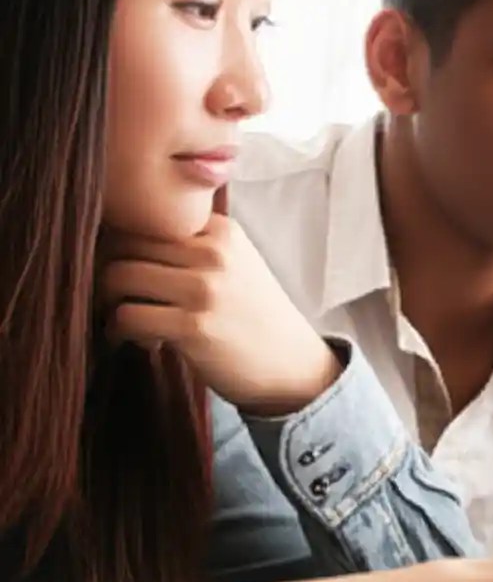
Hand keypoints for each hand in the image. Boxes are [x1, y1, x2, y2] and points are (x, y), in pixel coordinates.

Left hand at [100, 187, 338, 413]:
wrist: (290, 363)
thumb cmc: (253, 315)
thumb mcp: (236, 263)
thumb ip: (193, 244)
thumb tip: (122, 238)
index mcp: (223, 230)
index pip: (147, 218)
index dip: (125, 244)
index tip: (132, 270)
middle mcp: (214, 253)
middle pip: (125, 243)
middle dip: (112, 271)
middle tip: (121, 297)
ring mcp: (204, 289)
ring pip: (118, 276)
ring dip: (112, 302)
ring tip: (130, 319)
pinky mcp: (193, 327)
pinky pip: (127, 317)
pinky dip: (121, 331)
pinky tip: (142, 341)